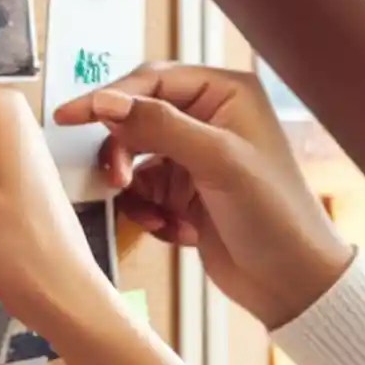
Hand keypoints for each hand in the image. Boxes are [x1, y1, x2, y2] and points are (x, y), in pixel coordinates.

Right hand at [56, 63, 352, 327]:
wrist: (292, 284)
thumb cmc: (279, 217)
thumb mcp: (218, 161)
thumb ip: (159, 125)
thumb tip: (107, 102)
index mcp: (225, 93)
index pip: (151, 80)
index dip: (109, 96)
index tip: (72, 115)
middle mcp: (208, 118)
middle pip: (135, 116)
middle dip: (123, 151)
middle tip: (117, 177)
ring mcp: (193, 154)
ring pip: (132, 155)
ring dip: (135, 187)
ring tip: (156, 213)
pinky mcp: (183, 189)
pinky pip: (141, 188)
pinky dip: (147, 210)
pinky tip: (173, 228)